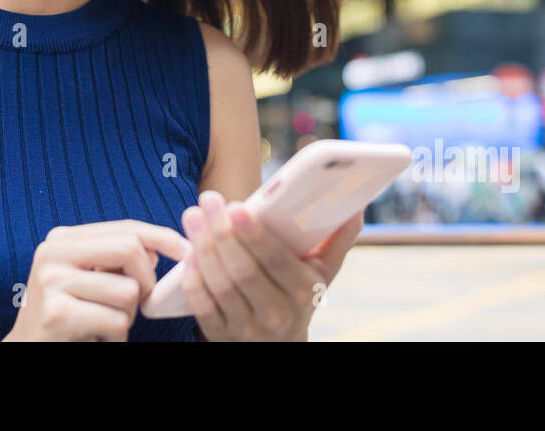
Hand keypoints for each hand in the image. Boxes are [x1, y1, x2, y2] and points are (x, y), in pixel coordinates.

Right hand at [4, 220, 190, 340]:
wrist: (27, 351)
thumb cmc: (67, 317)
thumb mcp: (89, 279)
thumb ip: (117, 259)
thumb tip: (157, 249)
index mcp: (61, 239)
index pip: (124, 228)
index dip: (161, 237)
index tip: (187, 251)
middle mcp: (52, 253)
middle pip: (130, 250)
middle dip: (145, 281)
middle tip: (135, 306)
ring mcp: (51, 282)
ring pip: (127, 292)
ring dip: (126, 317)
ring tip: (101, 325)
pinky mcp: (58, 314)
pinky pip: (116, 322)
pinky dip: (115, 339)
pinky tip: (95, 339)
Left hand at [181, 189, 362, 340]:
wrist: (281, 345)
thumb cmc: (299, 293)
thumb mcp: (323, 272)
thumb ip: (339, 237)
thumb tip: (357, 202)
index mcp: (305, 292)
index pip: (277, 262)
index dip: (256, 236)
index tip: (238, 207)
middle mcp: (279, 315)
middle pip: (244, 272)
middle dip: (222, 233)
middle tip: (207, 200)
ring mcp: (249, 329)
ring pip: (221, 287)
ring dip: (202, 249)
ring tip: (193, 216)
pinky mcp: (223, 336)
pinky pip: (204, 308)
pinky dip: (194, 281)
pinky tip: (187, 255)